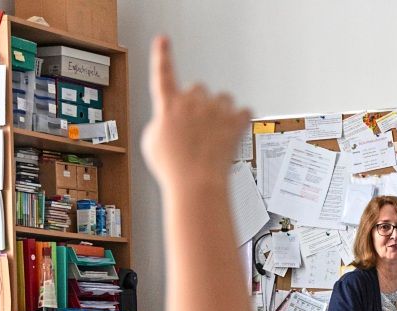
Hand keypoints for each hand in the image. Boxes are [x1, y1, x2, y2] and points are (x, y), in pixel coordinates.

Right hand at [141, 37, 250, 189]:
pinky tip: (235, 131)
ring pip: (223, 97)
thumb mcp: (152, 143)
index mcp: (168, 106)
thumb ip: (161, 123)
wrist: (197, 184)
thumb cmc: (174, 169)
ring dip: (220, 108)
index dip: (162, 56)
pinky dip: (241, 120)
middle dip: (198, 102)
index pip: (163, 73)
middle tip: (198, 126)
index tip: (163, 40)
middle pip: (198, 87)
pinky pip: (244, 111)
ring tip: (215, 132)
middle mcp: (192, 103)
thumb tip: (171, 120)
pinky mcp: (235, 122)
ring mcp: (215, 111)